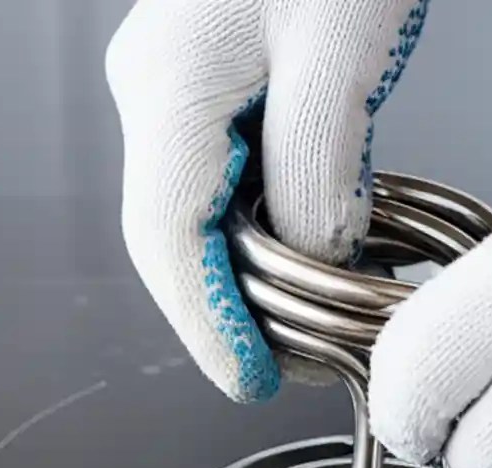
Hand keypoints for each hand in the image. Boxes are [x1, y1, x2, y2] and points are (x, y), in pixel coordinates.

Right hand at [105, 0, 429, 401]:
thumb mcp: (337, 61)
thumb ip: (317, 175)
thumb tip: (312, 261)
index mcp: (172, 90)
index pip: (168, 240)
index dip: (209, 324)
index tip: (254, 382)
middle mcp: (154, 92)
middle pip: (176, 234)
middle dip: (233, 309)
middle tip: (298, 362)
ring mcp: (175, 84)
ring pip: (200, 209)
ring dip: (251, 270)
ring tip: (313, 319)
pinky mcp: (210, 79)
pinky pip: (224, 172)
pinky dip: (264, 221)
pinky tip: (310, 241)